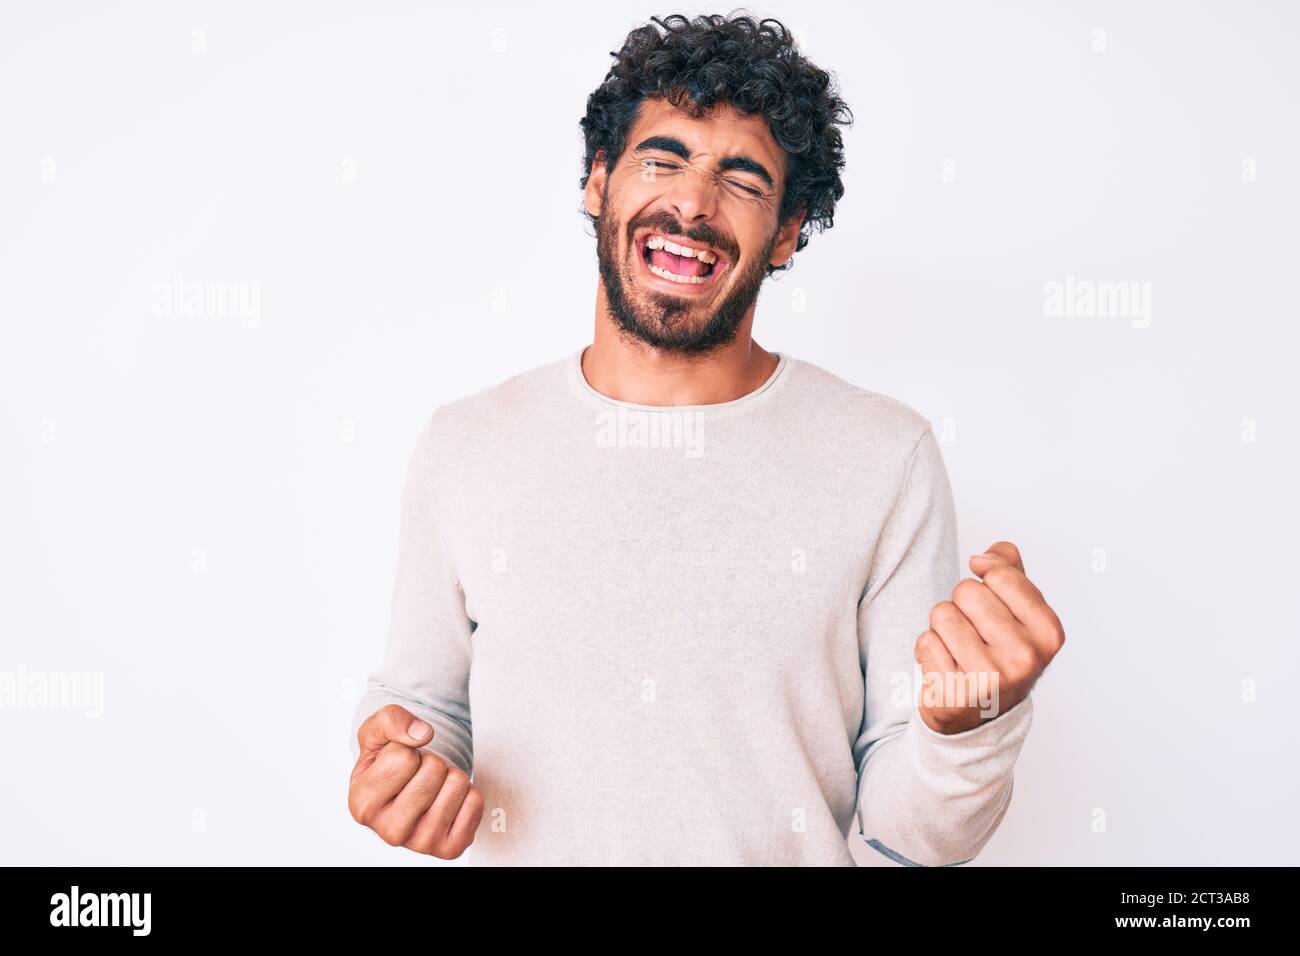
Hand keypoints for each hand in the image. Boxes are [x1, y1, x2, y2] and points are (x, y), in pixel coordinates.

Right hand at [349, 703, 483, 857]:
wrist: (410, 786)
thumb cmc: (388, 761)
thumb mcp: (377, 732)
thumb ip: (390, 720)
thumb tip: (422, 734)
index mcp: (363, 804)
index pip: (402, 758)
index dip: (406, 749)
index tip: (399, 762)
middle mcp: (389, 831)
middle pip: (434, 770)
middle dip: (431, 760)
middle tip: (419, 774)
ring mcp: (421, 843)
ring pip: (457, 783)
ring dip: (449, 775)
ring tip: (433, 786)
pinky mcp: (450, 848)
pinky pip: (476, 802)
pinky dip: (467, 792)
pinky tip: (448, 800)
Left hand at [914, 541, 1064, 734]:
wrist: (982, 719)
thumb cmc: (998, 654)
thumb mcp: (1018, 611)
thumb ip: (1009, 570)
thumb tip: (984, 557)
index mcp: (1048, 633)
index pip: (1000, 574)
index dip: (986, 581)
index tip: (993, 605)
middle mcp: (1025, 658)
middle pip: (966, 591)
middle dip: (962, 606)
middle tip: (974, 635)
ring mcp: (991, 679)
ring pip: (942, 614)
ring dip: (943, 628)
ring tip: (959, 651)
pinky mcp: (955, 695)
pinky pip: (925, 642)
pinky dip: (929, 651)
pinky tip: (947, 668)